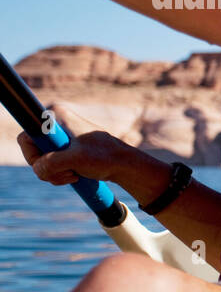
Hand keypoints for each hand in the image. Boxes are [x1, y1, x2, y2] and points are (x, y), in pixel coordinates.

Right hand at [15, 102, 141, 186]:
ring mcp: (58, 137)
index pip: (26, 137)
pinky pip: (49, 165)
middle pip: (31, 152)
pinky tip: (74, 175)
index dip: (33, 154)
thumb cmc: (105, 157)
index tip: (48, 161)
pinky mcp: (63, 149)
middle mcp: (54, 123)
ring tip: (73, 174)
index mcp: (56, 116)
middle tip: (65, 174)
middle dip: (46, 168)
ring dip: (54, 173)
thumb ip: (52, 163)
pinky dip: (58, 174)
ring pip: (40, 161)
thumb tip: (37, 168)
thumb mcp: (76, 160)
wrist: (124, 165)